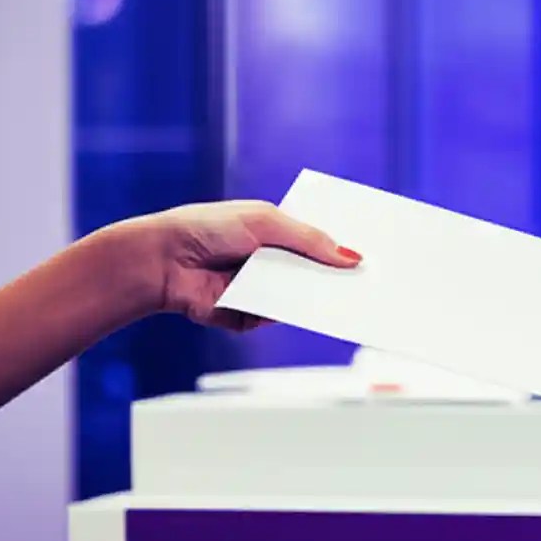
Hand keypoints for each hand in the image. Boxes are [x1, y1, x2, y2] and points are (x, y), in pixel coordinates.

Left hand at [121, 201, 360, 330]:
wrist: (163, 261)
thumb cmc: (207, 228)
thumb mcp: (266, 223)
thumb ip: (311, 241)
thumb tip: (352, 257)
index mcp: (280, 232)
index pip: (323, 240)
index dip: (348, 247)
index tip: (377, 253)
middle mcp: (273, 262)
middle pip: (319, 272)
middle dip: (342, 276)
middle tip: (374, 280)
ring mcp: (263, 289)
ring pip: (304, 297)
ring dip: (322, 297)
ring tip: (353, 298)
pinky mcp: (250, 315)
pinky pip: (280, 317)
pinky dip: (290, 314)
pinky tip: (310, 311)